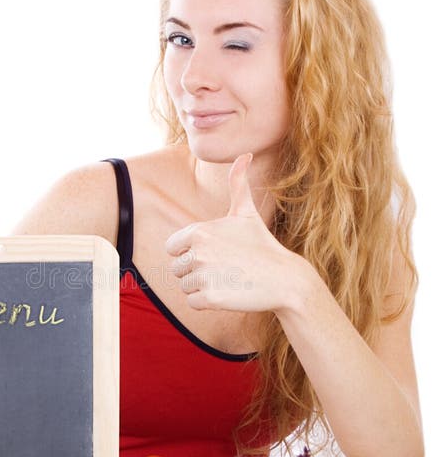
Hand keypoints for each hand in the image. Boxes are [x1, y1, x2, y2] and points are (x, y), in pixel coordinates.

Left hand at [165, 153, 299, 311]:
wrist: (284, 279)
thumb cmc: (262, 245)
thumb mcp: (247, 212)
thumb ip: (238, 183)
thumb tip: (245, 154)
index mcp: (198, 231)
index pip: (172, 248)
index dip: (190, 252)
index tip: (213, 253)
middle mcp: (198, 252)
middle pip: (177, 269)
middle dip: (196, 271)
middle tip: (224, 268)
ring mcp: (204, 276)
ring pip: (185, 286)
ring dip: (202, 286)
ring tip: (227, 279)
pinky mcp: (210, 298)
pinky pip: (192, 303)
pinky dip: (207, 302)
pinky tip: (227, 293)